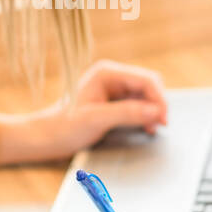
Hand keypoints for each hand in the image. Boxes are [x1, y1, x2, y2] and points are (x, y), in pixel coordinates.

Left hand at [35, 59, 168, 161]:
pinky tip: (146, 128)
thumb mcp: (96, 120)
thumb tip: (156, 111)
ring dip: (152, 111)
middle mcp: (112, 77)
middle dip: (157, 103)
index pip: (144, 79)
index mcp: (106, 73)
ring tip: (153, 129)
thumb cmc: (65, 127)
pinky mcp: (115, 102)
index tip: (163, 118)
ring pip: (146, 96)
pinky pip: (138, 105)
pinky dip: (145, 115)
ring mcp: (114, 89)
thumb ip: (127, 113)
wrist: (47, 138)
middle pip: (148, 85)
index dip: (158, 98)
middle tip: (161, 125)